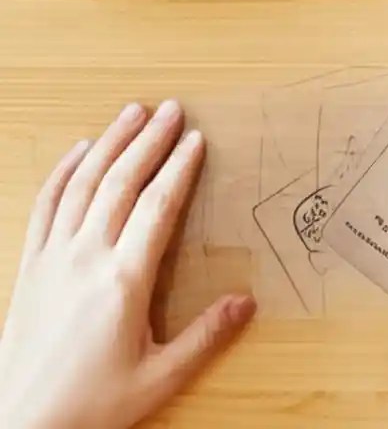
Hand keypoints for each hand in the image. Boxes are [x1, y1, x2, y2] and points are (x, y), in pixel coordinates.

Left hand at [0, 102, 256, 428]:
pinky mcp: (30, 268)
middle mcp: (86, 259)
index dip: (179, 169)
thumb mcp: (159, 377)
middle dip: (149, 141)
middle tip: (173, 109)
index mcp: (124, 282)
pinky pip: (45, 207)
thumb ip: (205, 337)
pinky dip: (62, 173)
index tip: (197, 140)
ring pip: (82, 185)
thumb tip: (247, 302)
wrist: (21, 422)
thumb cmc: (90, 404)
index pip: (157, 208)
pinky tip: (77, 152)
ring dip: (109, 144)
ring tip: (132, 113)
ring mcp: (53, 259)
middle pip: (120, 184)